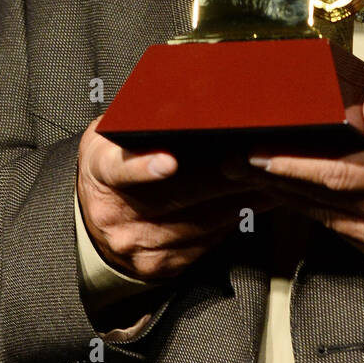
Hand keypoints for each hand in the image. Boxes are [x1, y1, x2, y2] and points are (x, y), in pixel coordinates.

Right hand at [76, 116, 278, 281]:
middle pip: (178, 197)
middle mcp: (116, 214)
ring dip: (239, 198)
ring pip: (201, 222)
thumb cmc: (114, 164)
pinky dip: (235, 218)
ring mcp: (139, 244)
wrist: (94, 218)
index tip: (169, 162)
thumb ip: (138, 120)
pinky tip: (255, 201)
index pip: (120, 169)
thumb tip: (184, 98)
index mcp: (103, 171)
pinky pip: (208, 241)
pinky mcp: (162, 264)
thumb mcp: (111, 135)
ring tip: (268, 177)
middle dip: (223, 177)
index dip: (144, 167)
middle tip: (256, 158)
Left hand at [244, 83, 363, 274]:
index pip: (336, 172)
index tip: (256, 154)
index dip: (293, 163)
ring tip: (251, 176)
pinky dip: (314, 214)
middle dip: (274, 178)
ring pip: (326, 217)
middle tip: (233, 163)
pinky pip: (342, 233)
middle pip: (321, 197)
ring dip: (288, 197)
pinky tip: (293, 197)